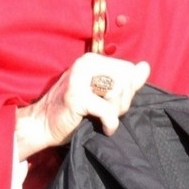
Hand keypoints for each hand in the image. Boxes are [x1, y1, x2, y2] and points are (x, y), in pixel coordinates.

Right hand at [15, 54, 150, 159]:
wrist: (42, 125)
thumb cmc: (73, 112)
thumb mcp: (102, 94)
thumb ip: (125, 80)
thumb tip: (146, 66)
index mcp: (92, 60)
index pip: (128, 69)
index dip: (128, 90)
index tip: (113, 103)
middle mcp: (85, 64)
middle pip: (126, 79)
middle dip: (124, 101)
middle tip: (109, 113)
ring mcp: (79, 79)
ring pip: (119, 92)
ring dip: (117, 112)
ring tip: (104, 118)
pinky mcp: (76, 97)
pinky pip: (108, 111)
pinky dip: (110, 124)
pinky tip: (105, 129)